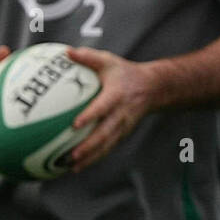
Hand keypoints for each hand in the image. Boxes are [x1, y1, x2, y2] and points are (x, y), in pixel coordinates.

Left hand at [64, 46, 155, 172]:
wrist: (153, 88)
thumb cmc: (124, 73)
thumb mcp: (108, 61)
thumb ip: (88, 57)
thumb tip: (66, 52)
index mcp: (116, 96)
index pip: (103, 107)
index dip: (90, 116)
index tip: (75, 125)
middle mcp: (121, 114)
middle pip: (105, 134)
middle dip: (89, 147)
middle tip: (72, 156)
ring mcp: (123, 127)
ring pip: (106, 146)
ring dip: (90, 158)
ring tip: (72, 168)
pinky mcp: (121, 134)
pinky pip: (107, 149)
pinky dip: (93, 159)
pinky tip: (76, 167)